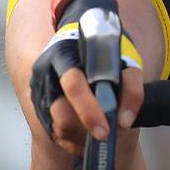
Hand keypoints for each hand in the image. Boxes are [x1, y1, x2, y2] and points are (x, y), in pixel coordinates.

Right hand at [30, 0, 144, 155]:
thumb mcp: (123, 56)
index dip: (89, 110)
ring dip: (78, 137)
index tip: (106, 130)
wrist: (80, 28)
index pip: (72, 85)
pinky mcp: (39, 105)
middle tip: (106, 137)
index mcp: (63, 53)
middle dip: (83, 129)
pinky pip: (52, 131)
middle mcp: (45, 72)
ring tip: (100, 137)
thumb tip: (125, 121)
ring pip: (55, 125)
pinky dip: (71, 141)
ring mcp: (38, 90)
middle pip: (59, 111)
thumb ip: (131, 85)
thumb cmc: (104, 45)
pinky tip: (87, 140)